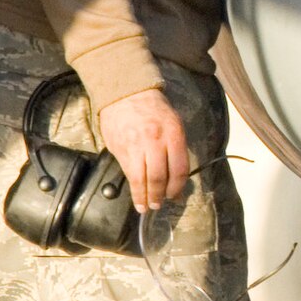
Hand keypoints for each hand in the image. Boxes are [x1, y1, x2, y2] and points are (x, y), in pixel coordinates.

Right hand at [99, 88, 189, 213]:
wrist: (126, 93)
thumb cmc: (154, 110)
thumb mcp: (173, 124)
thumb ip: (176, 150)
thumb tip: (177, 179)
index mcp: (173, 134)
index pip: (179, 168)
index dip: (178, 187)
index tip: (175, 196)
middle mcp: (156, 141)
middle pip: (160, 177)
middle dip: (161, 195)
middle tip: (159, 205)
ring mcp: (136, 146)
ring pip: (143, 179)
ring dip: (146, 197)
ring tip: (146, 207)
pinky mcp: (120, 149)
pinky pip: (129, 174)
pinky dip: (134, 190)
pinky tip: (137, 198)